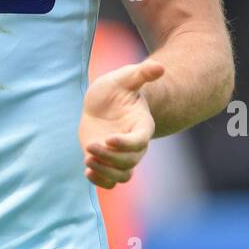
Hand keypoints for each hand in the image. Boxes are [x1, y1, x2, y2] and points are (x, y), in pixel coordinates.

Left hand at [78, 60, 163, 188]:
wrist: (104, 101)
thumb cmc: (117, 88)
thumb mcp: (126, 77)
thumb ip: (142, 73)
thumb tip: (160, 67)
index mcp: (142, 125)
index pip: (140, 141)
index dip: (126, 144)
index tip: (108, 139)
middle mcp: (134, 144)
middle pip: (129, 162)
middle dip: (109, 158)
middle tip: (90, 145)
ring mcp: (121, 155)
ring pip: (122, 176)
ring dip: (105, 172)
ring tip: (87, 159)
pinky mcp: (107, 162)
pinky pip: (110, 181)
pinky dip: (100, 181)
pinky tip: (87, 170)